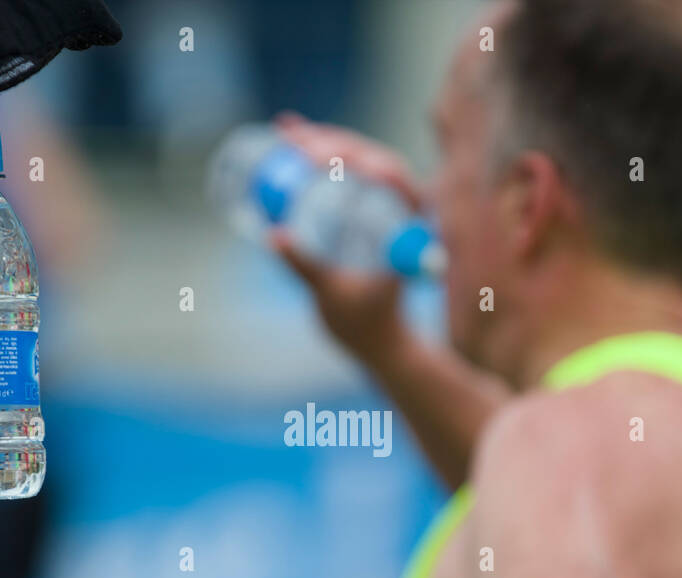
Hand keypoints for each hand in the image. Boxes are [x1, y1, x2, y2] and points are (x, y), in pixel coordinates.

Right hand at [269, 114, 422, 365]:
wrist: (379, 342)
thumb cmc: (366, 326)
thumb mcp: (333, 295)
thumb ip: (306, 267)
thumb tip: (272, 236)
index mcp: (409, 227)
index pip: (393, 177)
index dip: (361, 158)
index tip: (324, 157)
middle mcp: (400, 209)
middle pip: (370, 158)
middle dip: (331, 144)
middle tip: (293, 148)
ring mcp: (380, 206)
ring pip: (355, 158)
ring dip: (321, 140)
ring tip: (284, 134)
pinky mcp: (361, 209)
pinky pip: (340, 172)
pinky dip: (316, 150)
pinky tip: (287, 130)